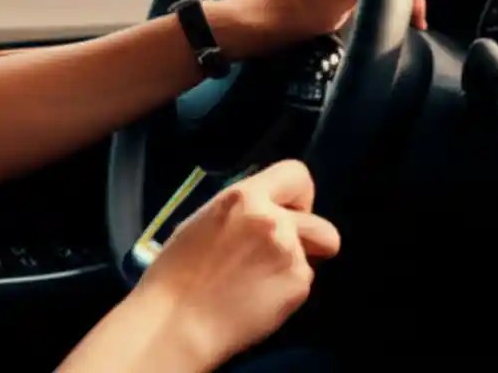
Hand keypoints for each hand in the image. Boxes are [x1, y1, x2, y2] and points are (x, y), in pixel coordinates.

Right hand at [130, 160, 340, 369]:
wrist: (176, 323)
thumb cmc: (176, 275)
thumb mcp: (204, 220)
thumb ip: (243, 210)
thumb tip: (266, 211)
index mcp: (245, 197)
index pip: (297, 174)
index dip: (298, 196)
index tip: (287, 212)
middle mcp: (273, 221)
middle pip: (321, 224)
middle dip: (308, 239)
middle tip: (276, 254)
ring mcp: (289, 254)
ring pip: (312, 257)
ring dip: (294, 265)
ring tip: (257, 281)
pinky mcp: (297, 286)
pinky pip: (303, 282)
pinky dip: (285, 290)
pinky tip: (256, 300)